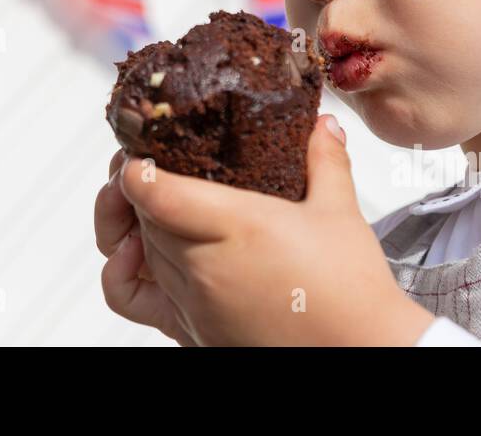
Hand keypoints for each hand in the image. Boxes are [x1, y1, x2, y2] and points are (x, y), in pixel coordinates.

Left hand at [105, 114, 437, 345]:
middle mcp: (203, 266)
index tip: (142, 147)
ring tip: (147, 198)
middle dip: (135, 183)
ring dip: (134, 220)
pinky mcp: (190, 329)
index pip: (152, 190)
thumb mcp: (340, 212)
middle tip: (151, 159)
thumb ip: (324, 160)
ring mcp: (192, 301)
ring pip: (135, 248)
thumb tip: (322, 125)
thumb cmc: (352, 292)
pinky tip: (133, 254)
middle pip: (140, 214)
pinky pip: (129, 299)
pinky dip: (118, 272)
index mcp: (236, 226)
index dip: (136, 164)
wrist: (362, 355)